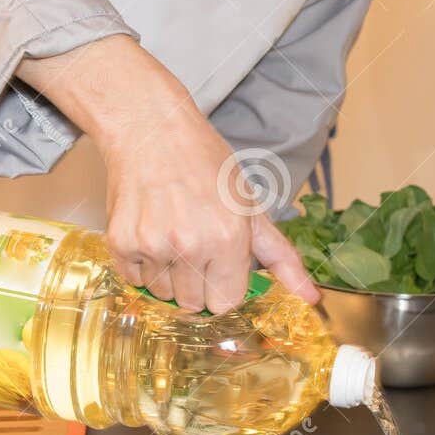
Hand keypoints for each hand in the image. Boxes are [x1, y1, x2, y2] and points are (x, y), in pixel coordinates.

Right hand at [16, 37, 318, 312]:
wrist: (151, 129)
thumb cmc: (205, 164)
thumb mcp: (250, 208)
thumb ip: (282, 258)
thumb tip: (313, 298)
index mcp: (228, 239)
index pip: (225, 304)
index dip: (224, 286)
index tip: (220, 265)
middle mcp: (190, 246)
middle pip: (193, 305)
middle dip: (196, 284)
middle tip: (194, 245)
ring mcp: (152, 245)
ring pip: (162, 294)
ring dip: (168, 275)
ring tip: (171, 235)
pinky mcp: (121, 242)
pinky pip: (133, 280)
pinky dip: (141, 265)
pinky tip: (150, 233)